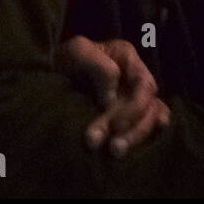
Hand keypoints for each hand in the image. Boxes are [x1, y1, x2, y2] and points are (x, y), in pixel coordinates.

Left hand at [55, 36, 170, 156]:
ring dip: (135, 138)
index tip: (115, 125)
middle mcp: (135, 78)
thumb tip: (111, 98)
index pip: (145, 86)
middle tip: (114, 148)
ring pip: (151, 120)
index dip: (135, 109)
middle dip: (133, 130)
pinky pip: (148, 128)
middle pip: (149, 107)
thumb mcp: (76, 52)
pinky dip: (145, 139)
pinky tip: (135, 150)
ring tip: (115, 152)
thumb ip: (97, 65)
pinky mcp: (129, 115)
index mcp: (127, 58)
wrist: (52, 74)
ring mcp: (134, 97)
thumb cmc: (66, 59)